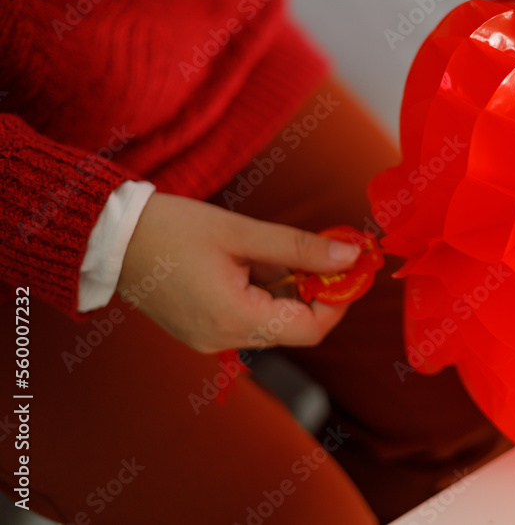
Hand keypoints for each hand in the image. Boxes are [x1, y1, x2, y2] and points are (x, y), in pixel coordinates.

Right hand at [117, 192, 360, 352]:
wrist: (107, 237)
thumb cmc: (172, 229)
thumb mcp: (243, 232)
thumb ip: (300, 248)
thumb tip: (351, 256)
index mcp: (234, 320)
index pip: (311, 329)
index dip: (339, 300)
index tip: (353, 267)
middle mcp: (222, 340)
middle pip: (294, 326)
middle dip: (314, 289)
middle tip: (319, 248)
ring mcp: (209, 339)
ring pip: (273, 320)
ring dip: (286, 287)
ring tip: (262, 249)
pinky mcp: (200, 331)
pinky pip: (249, 317)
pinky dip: (262, 291)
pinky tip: (246, 260)